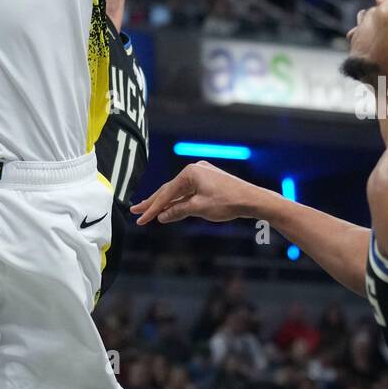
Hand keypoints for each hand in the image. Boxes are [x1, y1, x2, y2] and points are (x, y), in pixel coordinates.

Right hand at [131, 161, 256, 224]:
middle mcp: (194, 169)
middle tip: (136, 212)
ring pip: (179, 191)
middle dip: (154, 202)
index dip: (152, 208)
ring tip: (149, 211)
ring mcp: (202, 174)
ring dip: (166, 203)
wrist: (251, 199)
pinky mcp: (208, 181)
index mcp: (190, 172)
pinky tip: (171, 209)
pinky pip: (189, 192)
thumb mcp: (199, 208)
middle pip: (170, 189)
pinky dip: (180, 201)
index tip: (140, 219)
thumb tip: (162, 216)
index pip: (166, 193)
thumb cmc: (227, 202)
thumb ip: (178, 211)